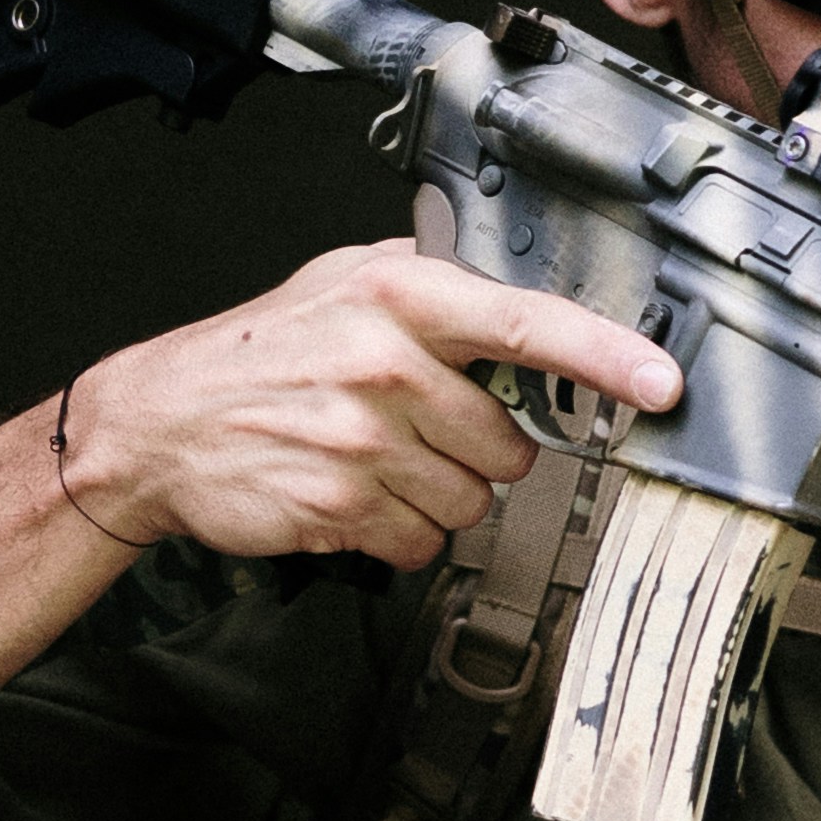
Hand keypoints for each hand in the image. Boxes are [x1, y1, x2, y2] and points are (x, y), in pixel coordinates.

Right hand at [58, 240, 682, 572]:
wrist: (157, 425)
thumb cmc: (257, 353)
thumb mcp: (338, 282)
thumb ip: (429, 279)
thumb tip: (519, 287)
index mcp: (398, 297)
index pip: (529, 325)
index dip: (607, 358)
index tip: (662, 383)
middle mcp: (385, 364)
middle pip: (509, 444)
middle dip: (475, 448)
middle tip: (413, 427)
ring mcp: (363, 440)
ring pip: (471, 501)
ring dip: (434, 493)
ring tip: (372, 459)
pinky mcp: (341, 505)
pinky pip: (421, 541)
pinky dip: (397, 532)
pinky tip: (351, 495)